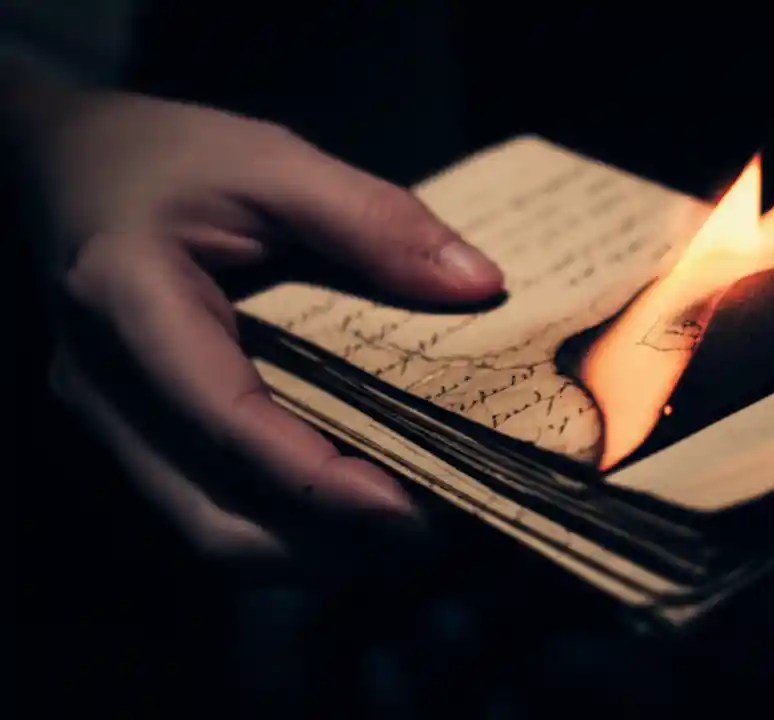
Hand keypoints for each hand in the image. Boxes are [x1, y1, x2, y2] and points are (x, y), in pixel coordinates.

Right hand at [36, 90, 503, 576]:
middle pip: (210, 516)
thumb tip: (482, 286)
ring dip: (311, 553)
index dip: (322, 481)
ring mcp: (111, 427)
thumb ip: (374, 220)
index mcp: (127, 304)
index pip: (226, 422)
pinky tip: (354, 512)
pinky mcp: (134, 442)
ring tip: (408, 531)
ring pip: (207, 533)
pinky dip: (285, 530)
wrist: (71, 170)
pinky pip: (206, 512)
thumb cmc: (168, 159)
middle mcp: (103, 388)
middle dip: (327, 545)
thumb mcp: (272, 161)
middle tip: (433, 532)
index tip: (413, 507)